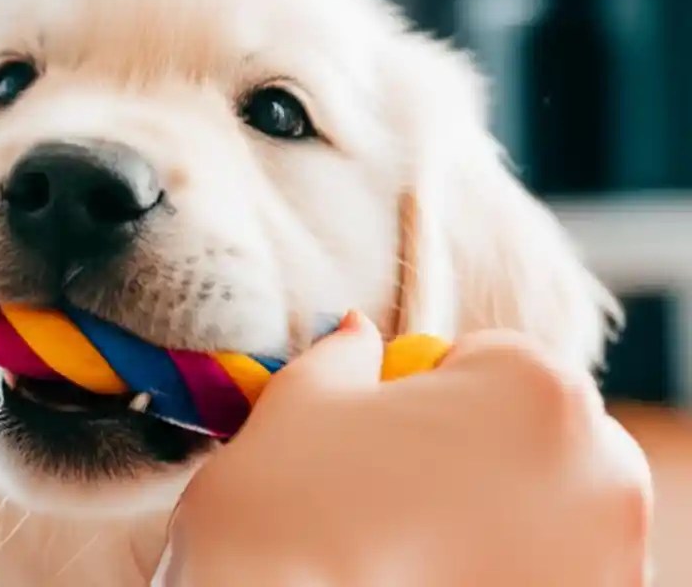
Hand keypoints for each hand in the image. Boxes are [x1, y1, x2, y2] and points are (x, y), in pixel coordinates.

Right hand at [159, 313, 651, 586]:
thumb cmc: (289, 502)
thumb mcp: (306, 396)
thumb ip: (349, 353)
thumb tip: (359, 332)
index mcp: (538, 386)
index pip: (491, 361)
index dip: (426, 389)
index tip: (383, 433)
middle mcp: (602, 470)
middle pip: (536, 433)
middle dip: (478, 450)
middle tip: (395, 489)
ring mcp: (606, 557)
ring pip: (551, 510)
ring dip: (496, 516)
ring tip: (408, 540)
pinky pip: (551, 571)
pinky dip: (504, 569)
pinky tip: (436, 576)